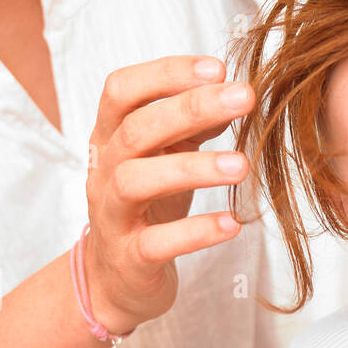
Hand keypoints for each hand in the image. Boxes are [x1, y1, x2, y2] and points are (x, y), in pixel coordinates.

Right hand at [83, 55, 254, 334]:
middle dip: (190, 109)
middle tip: (244, 98)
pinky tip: (233, 223)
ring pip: (137, 181)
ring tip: (242, 165)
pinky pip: (156, 243)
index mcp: (109, 138)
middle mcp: (103, 171)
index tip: (218, 68)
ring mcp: (111, 215)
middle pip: (136, 129)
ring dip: (193, 168)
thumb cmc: (148, 207)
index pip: (121, 90)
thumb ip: (192, 126)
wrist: (117, 279)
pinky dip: (196, 232)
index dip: (166, 73)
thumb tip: (231, 93)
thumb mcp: (166, 158)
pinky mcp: (129, 259)